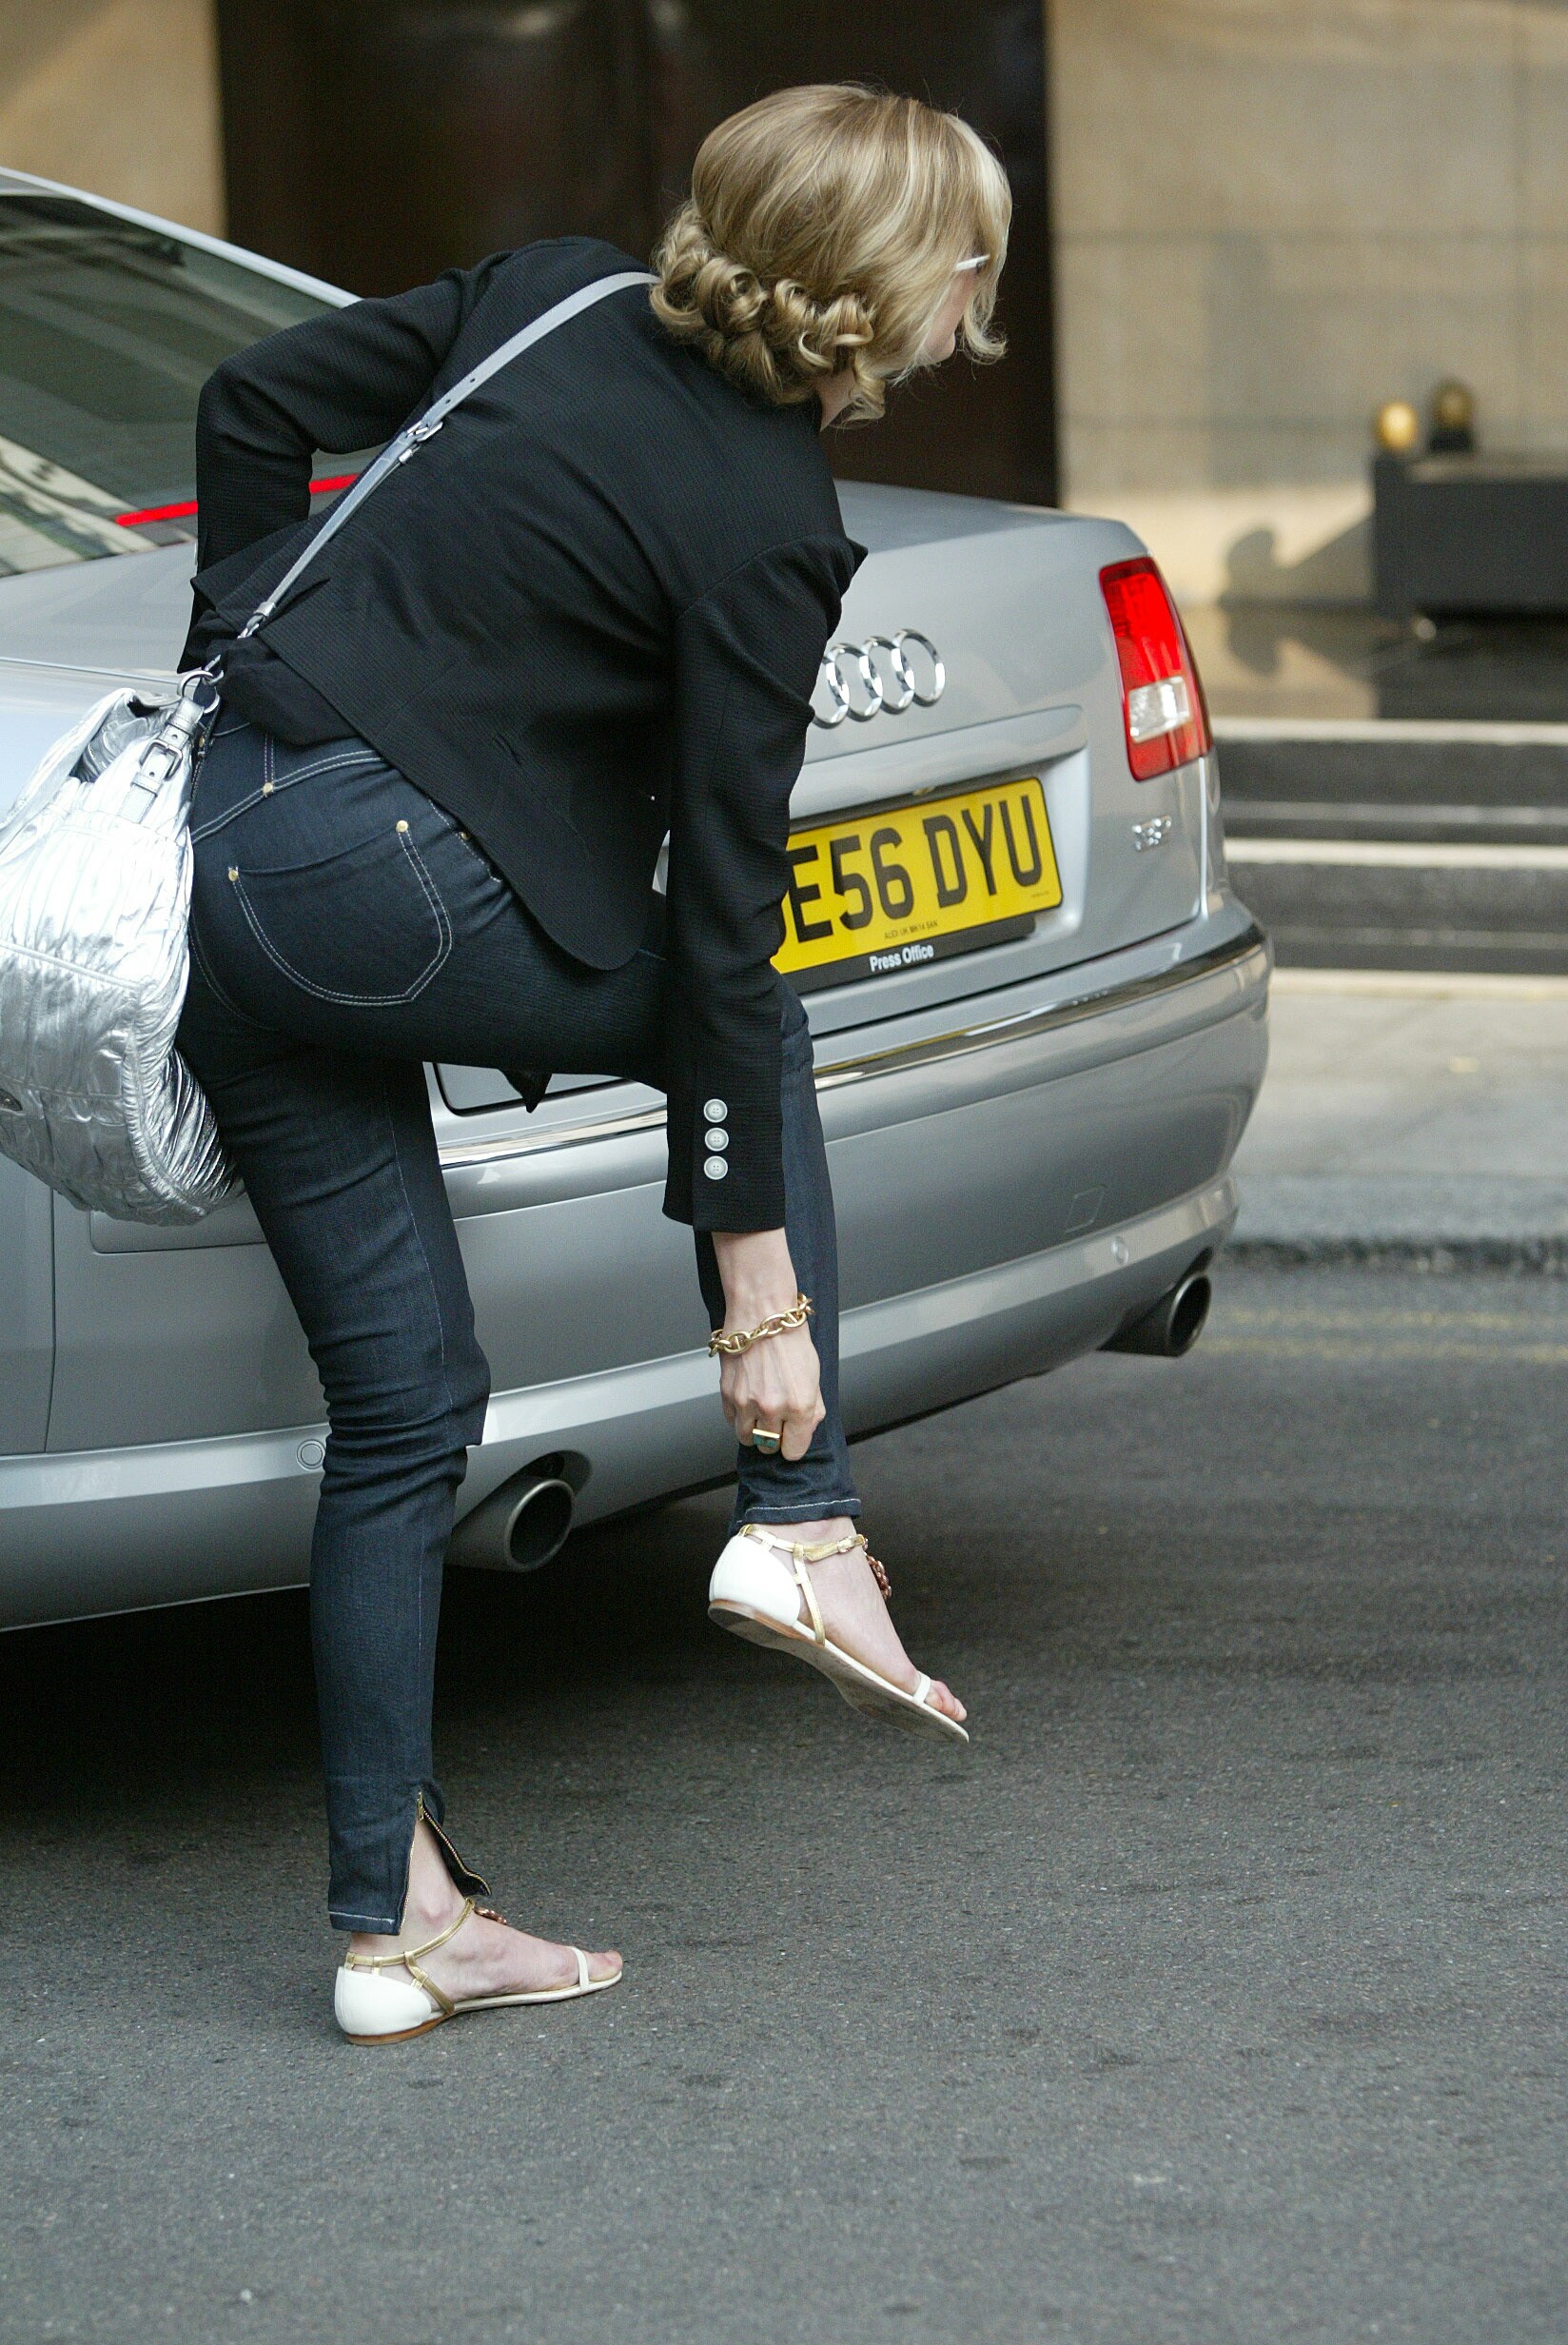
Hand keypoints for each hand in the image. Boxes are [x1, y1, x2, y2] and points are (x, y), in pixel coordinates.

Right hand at [719, 1319, 824, 1460]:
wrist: (762, 1314)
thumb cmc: (790, 1339)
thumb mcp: (814, 1375)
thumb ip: (813, 1407)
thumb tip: (807, 1427)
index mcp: (799, 1406)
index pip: (794, 1451)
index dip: (794, 1444)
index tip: (792, 1437)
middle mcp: (771, 1409)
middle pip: (769, 1447)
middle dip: (774, 1438)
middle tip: (777, 1421)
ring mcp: (746, 1403)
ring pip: (747, 1438)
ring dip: (754, 1430)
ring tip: (760, 1412)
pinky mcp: (726, 1395)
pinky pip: (731, 1420)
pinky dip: (739, 1415)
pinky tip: (747, 1398)